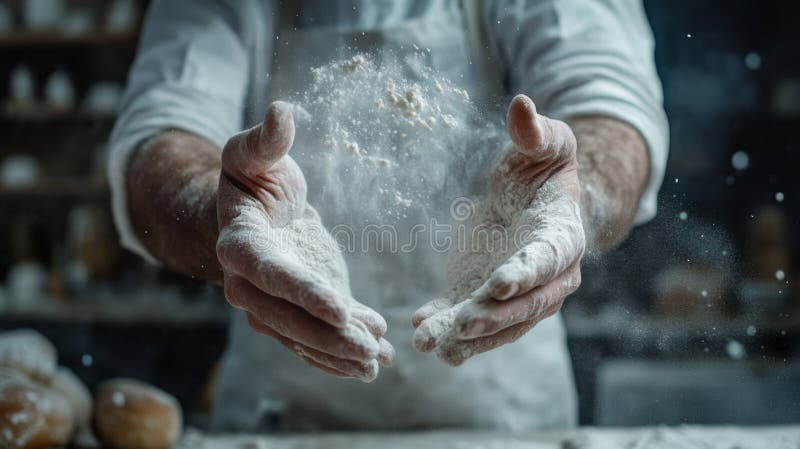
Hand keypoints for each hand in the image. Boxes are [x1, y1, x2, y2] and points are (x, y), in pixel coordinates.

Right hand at [216, 102, 393, 380]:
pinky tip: (374, 358)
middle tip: (368, 349)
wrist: (254, 211)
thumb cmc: (254, 177)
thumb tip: (283, 112)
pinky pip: (313, 339)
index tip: (338, 308)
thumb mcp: (254, 153)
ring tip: (377, 361)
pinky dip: (339, 353)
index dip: (302, 291)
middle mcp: (247, 282)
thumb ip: (266, 139)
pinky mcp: (293, 311)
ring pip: (301, 337)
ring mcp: (269, 304)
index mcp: (239, 242)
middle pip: (286, 317)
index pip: (270, 271)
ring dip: (338, 352)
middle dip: (327, 336)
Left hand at [411, 95, 584, 365]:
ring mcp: (517, 294)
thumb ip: (536, 131)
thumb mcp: (546, 144)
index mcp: (563, 236)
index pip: (548, 260)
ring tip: (427, 340)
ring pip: (497, 323)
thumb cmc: (542, 168)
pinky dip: (447, 326)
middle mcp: (548, 277)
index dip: (526, 273)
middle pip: (524, 306)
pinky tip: (422, 328)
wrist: (531, 198)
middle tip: (459, 324)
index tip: (499, 284)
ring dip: (465, 335)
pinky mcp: (487, 296)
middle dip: (492, 317)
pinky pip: (471, 318)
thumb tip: (520, 104)